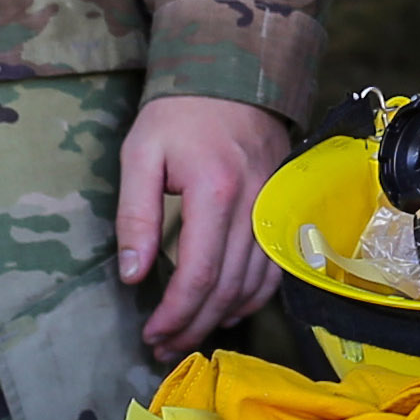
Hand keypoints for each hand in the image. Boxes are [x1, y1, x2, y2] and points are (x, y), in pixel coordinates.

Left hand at [116, 92, 294, 360]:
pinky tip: (228, 310)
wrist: (235, 74)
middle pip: (227, 288)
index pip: (198, 274)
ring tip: (188, 335)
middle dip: (193, 325)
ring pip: (255, 284)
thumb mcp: (141, 154)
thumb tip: (134, 275)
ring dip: (221, 318)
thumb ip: (135, 216)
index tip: (150, 334)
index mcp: (215, 192)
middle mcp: (254, 205)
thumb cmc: (180, 114)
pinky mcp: (285, 208)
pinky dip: (253, 297)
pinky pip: (276, 267)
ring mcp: (276, 208)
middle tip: (163, 346)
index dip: (174, 314)